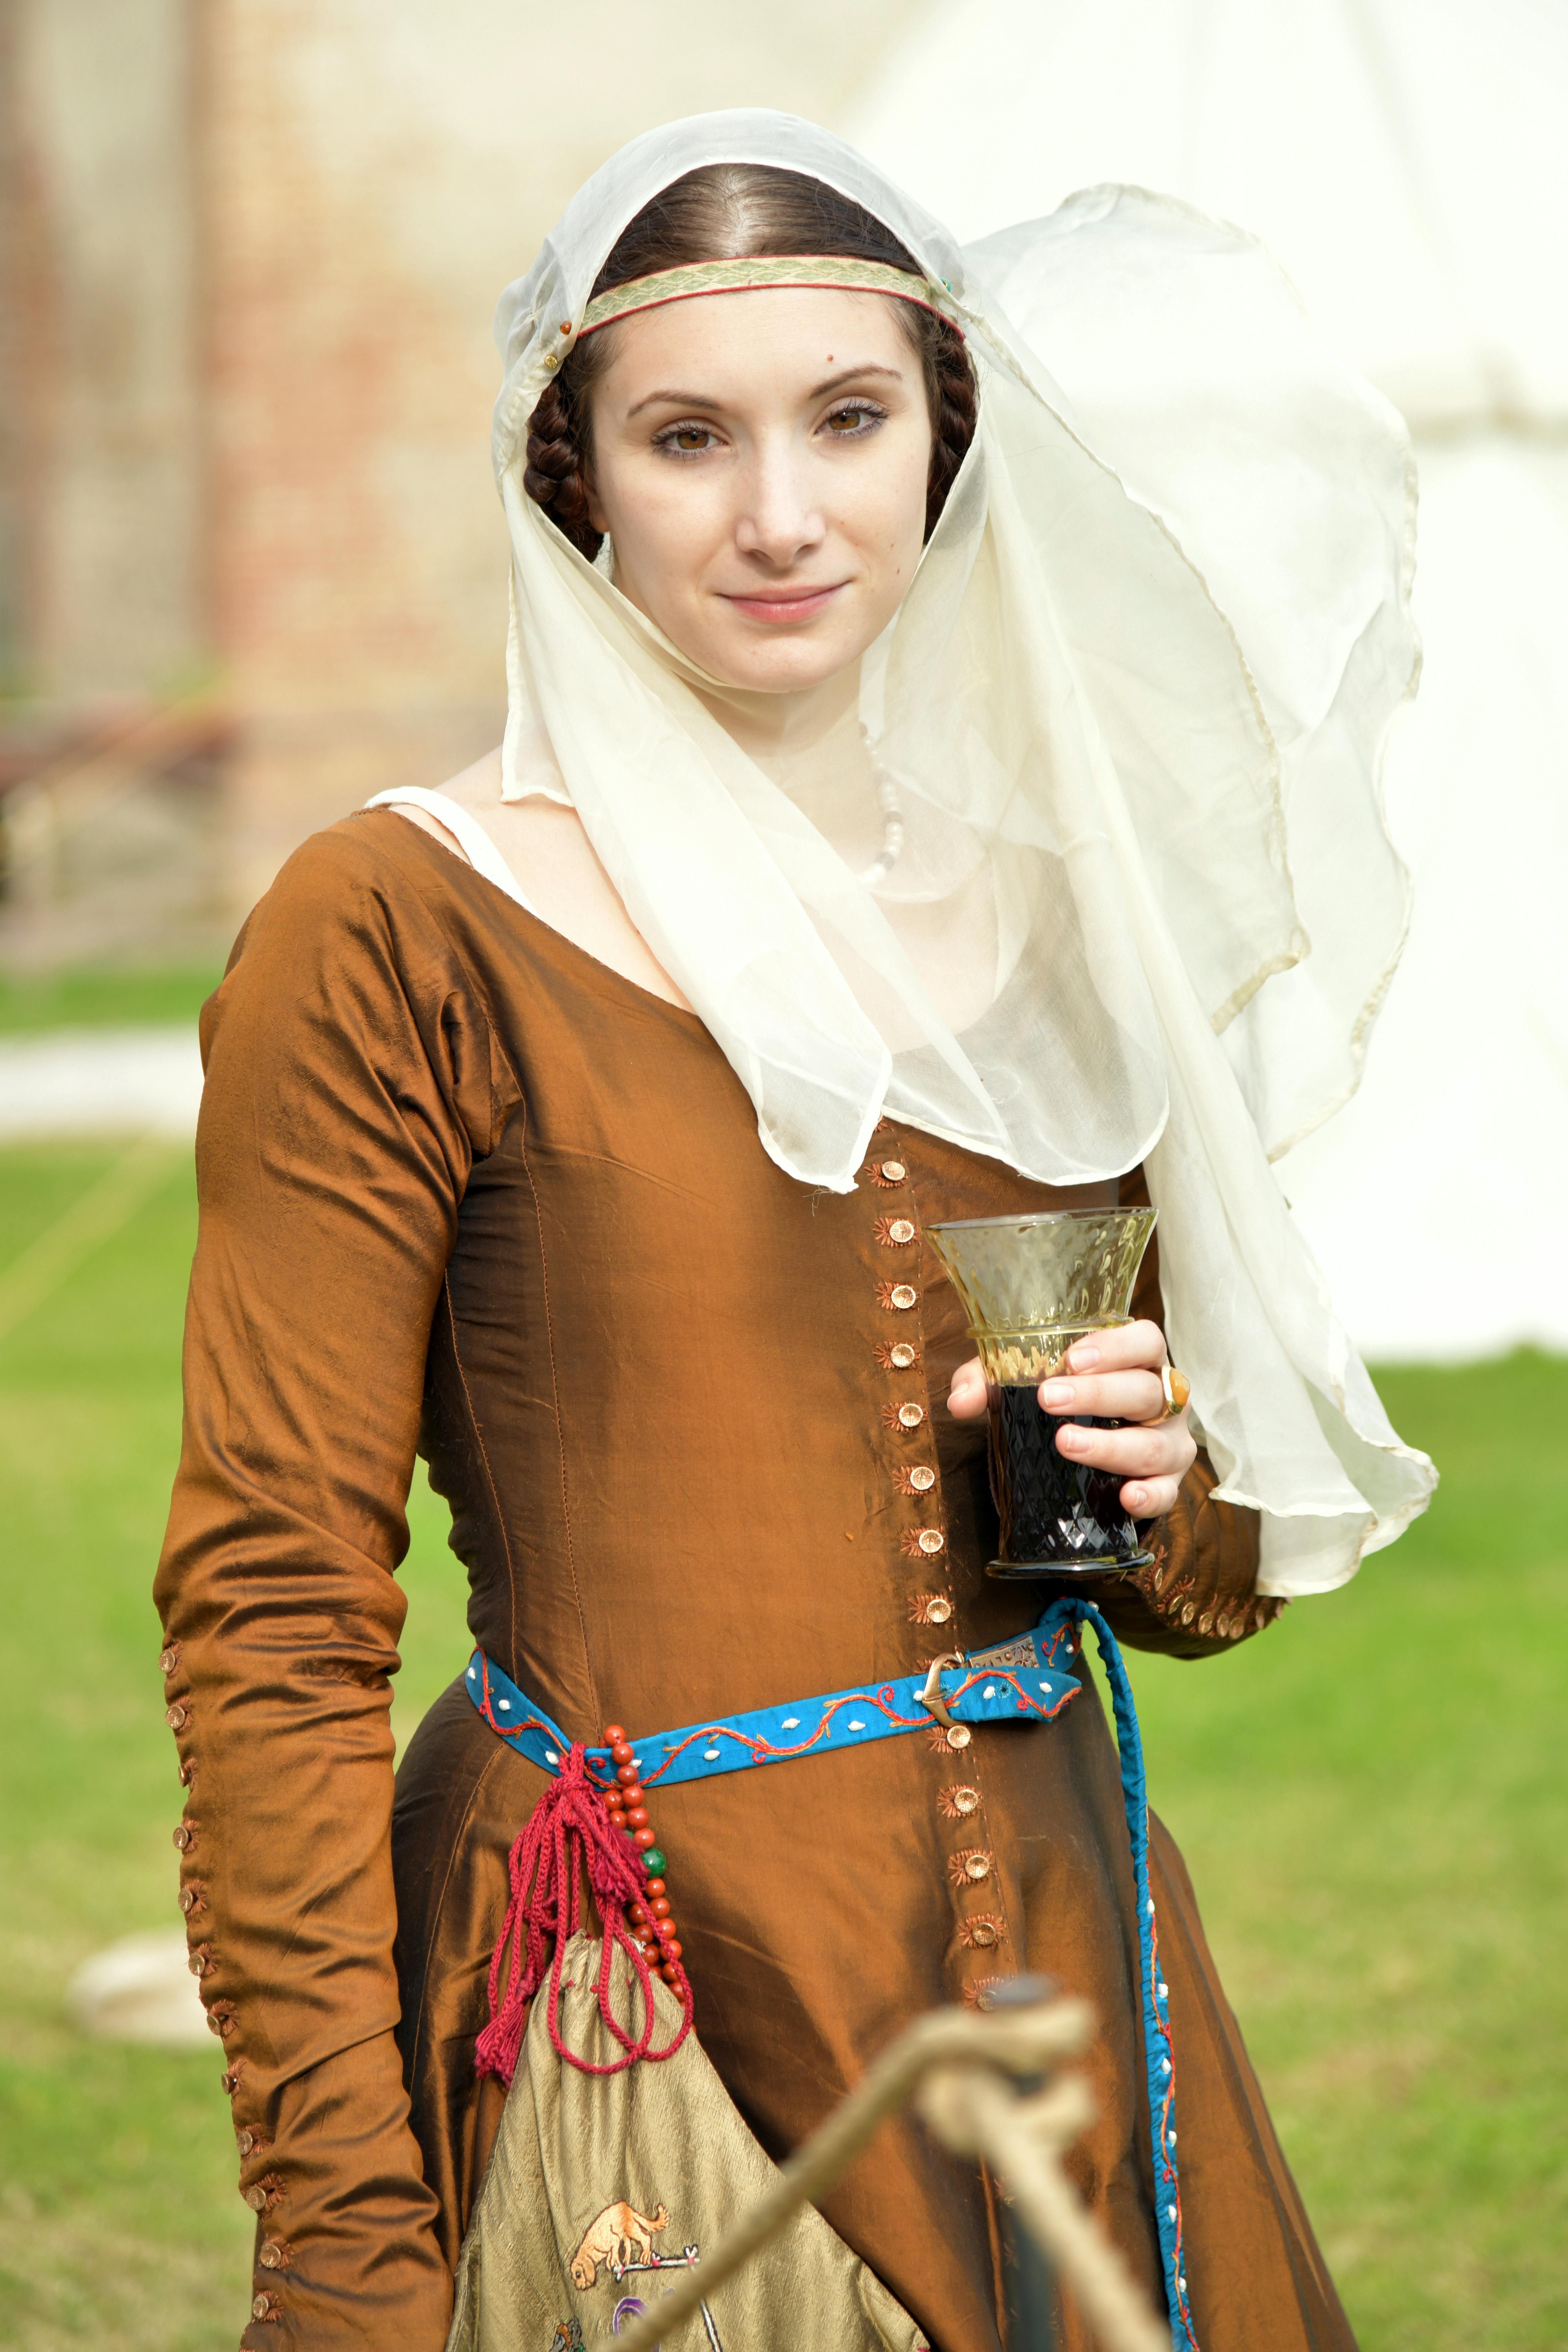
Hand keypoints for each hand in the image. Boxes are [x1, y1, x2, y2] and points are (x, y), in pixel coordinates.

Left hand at [946, 1318, 1194, 1519]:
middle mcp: (1163, 1399)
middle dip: (1098, 1394)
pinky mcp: (1168, 1483)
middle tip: (1049, 1399)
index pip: (1145, 1341)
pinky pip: (1168, 1492)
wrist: (1087, 1457)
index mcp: (1137, 1363)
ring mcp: (1170, 1443)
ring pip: (1156, 1443)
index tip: (1071, 1359)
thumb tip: (960, 1401)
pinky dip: (1151, 1496)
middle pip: (1147, 1390)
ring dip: (1112, 1446)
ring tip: (1066, 1444)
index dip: (1115, 1346)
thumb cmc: (1062, 1405)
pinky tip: (1126, 1496)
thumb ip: (988, 1382)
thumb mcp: (1022, 1384)